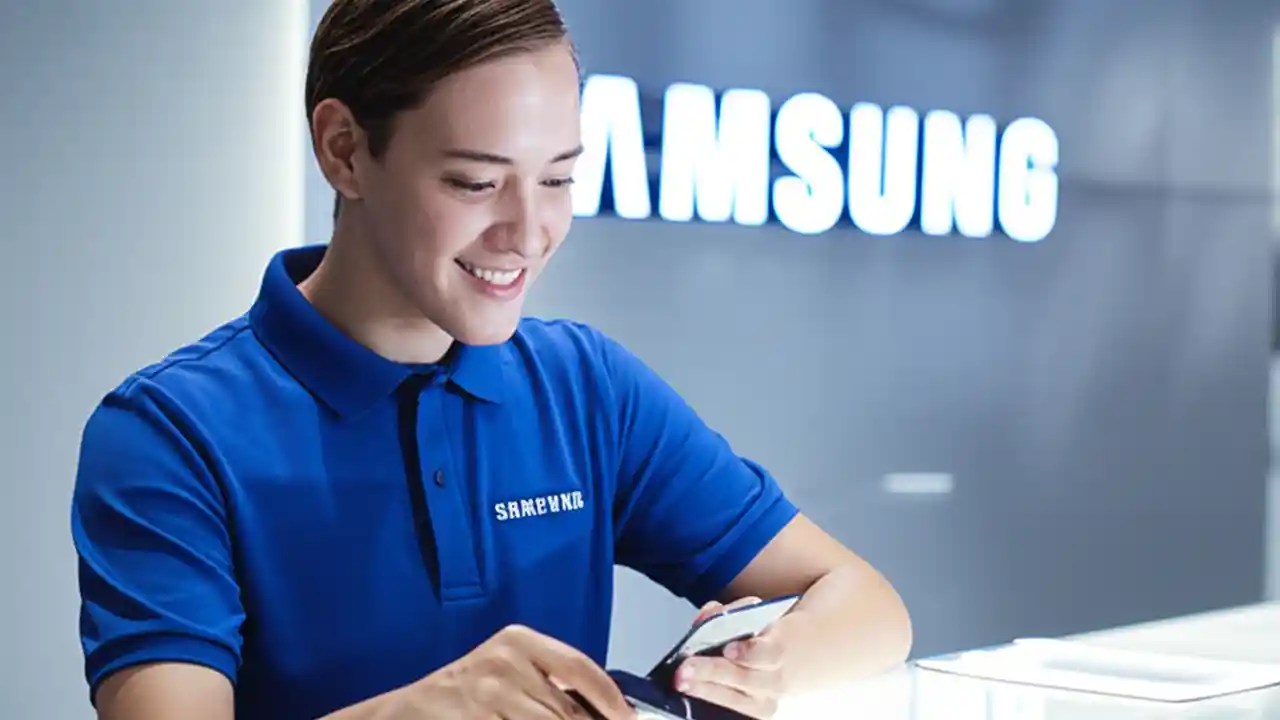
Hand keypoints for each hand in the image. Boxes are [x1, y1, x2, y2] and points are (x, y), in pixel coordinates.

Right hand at [400, 624, 634, 718]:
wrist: (407, 713)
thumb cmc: (465, 696)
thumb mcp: (508, 674)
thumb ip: (552, 688)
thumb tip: (606, 713)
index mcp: (518, 641)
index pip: (581, 667)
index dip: (612, 700)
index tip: (629, 719)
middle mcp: (504, 661)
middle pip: (569, 709)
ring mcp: (487, 693)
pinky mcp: (475, 719)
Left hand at [676, 597, 797, 719]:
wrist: (806, 659)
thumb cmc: (773, 635)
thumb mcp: (759, 615)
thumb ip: (732, 612)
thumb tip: (705, 617)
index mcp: (779, 650)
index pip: (766, 653)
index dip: (747, 652)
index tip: (728, 648)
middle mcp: (775, 681)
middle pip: (744, 679)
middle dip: (713, 673)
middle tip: (685, 669)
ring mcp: (768, 703)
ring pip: (738, 701)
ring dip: (707, 692)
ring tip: (683, 683)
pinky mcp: (758, 715)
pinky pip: (734, 713)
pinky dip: (713, 704)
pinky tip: (693, 697)